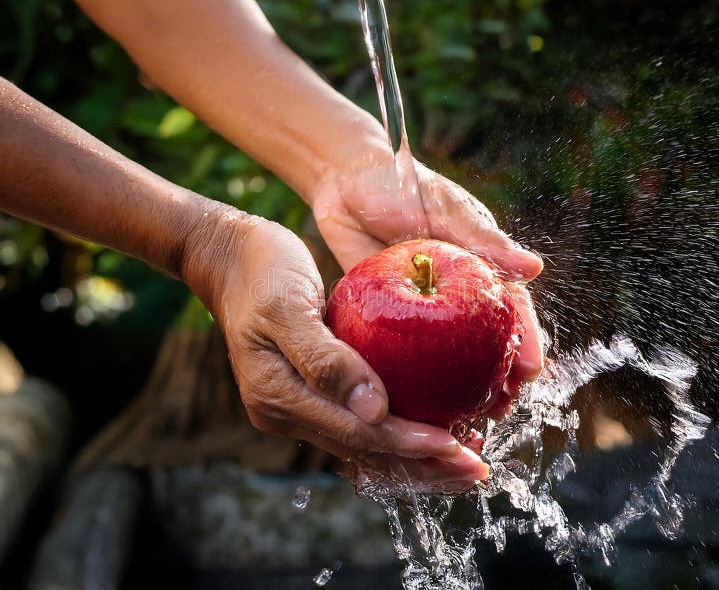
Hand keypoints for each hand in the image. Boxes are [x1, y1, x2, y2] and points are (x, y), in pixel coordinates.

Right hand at [184, 212, 488, 490]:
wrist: (230, 259)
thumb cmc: (260, 272)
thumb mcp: (288, 307)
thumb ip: (327, 361)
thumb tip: (375, 411)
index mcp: (278, 398)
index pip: (355, 435)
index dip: (408, 444)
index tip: (457, 447)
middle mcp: (288, 413)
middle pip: (365, 454)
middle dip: (422, 467)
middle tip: (477, 471)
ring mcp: (299, 406)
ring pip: (367, 447)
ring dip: (416, 458)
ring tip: (467, 460)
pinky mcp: (313, 394)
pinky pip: (362, 424)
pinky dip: (400, 433)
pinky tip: (435, 429)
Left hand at [313, 151, 543, 416]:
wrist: (342, 181)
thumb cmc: (398, 183)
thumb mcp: (441, 208)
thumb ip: (482, 239)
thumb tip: (534, 269)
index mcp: (478, 267)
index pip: (510, 308)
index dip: (525, 340)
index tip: (532, 372)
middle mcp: (454, 294)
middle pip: (483, 343)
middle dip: (496, 377)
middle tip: (501, 408)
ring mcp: (421, 310)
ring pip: (446, 357)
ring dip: (458, 387)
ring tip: (467, 419)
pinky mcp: (387, 317)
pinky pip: (402, 353)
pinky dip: (413, 379)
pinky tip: (414, 406)